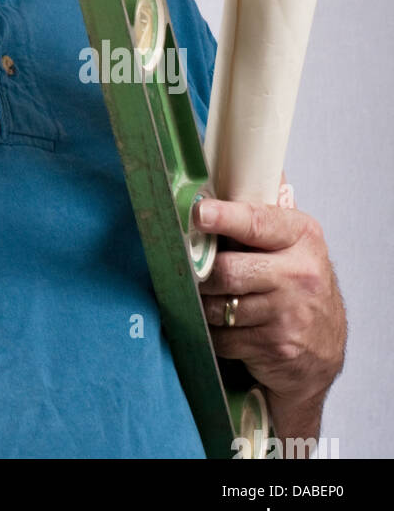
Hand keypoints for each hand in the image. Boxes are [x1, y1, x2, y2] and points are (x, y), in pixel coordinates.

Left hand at [194, 187, 345, 440]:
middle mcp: (299, 274)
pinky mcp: (277, 345)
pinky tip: (222, 324)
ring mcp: (290, 313)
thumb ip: (260, 210)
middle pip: (228, 270)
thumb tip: (230, 165)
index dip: (224, 217)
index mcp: (301, 236)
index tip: (199, 213)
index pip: (257, 222)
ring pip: (220, 306)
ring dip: (203, 304)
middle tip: (186, 268)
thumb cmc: (298, 283)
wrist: (324, 345)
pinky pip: (224, 337)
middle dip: (200, 272)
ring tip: (205, 296)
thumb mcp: (291, 240)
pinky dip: (213, 332)